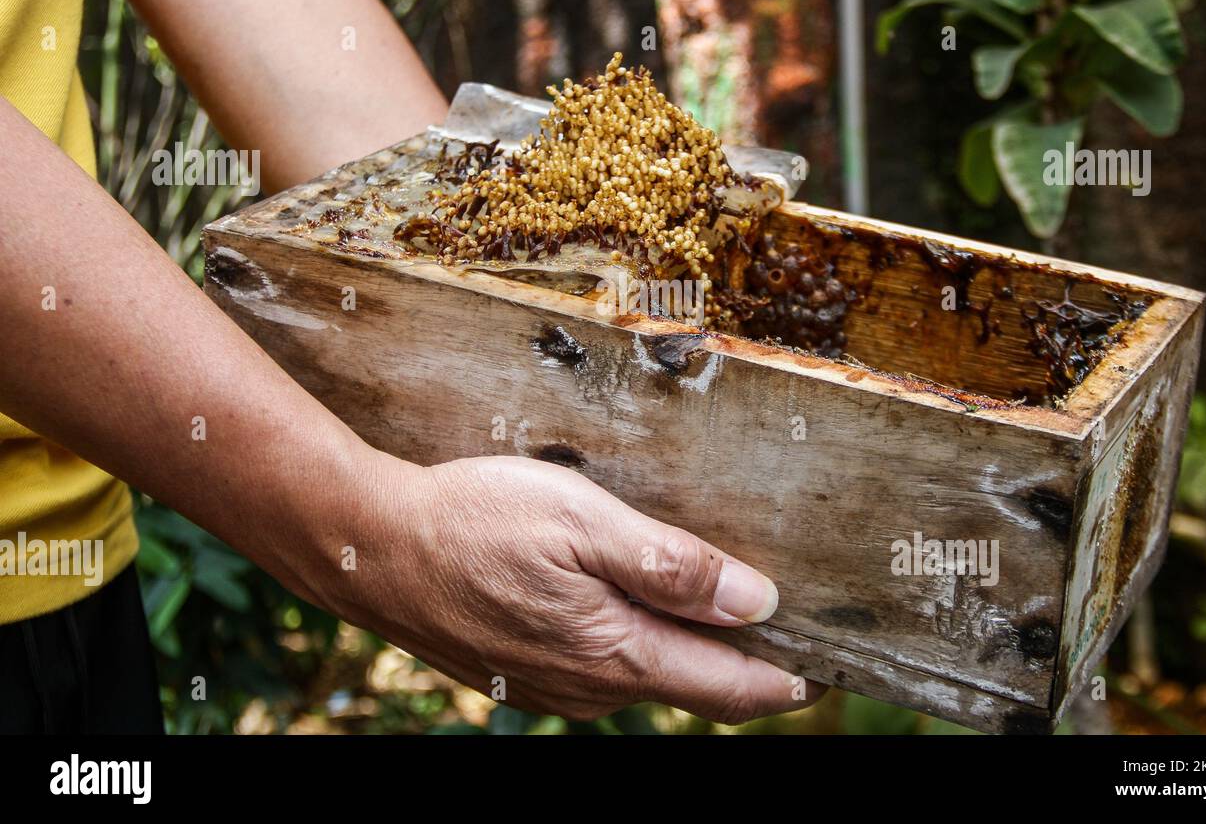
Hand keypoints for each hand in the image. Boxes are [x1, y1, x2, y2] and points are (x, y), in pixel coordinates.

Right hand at [309, 454, 822, 723]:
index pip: (729, 688)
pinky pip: (606, 669)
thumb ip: (673, 567)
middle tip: (792, 637)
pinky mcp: (527, 673)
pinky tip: (644, 611)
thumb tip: (755, 603)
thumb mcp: (585, 523)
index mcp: (618, 654)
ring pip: (649, 678)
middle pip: (695, 689)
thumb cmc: (476, 522)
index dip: (784, 681)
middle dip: (748, 670)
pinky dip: (644, 647)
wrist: (373, 549)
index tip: (826, 666)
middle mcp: (592, 688)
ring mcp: (555, 687)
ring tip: (727, 614)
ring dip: (694, 654)